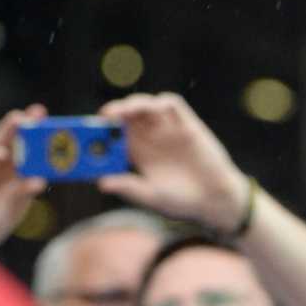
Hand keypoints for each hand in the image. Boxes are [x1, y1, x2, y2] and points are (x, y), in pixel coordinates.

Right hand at [0, 106, 46, 254]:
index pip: (27, 150)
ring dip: (6, 131)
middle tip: (38, 111)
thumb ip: (22, 194)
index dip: (39, 137)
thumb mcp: (10, 210)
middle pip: (12, 141)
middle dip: (24, 125)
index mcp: (12, 174)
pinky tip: (0, 153)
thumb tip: (40, 181)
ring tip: (20, 120)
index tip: (54, 125)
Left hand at [95, 93, 250, 232]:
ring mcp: (167, 129)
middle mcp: (150, 138)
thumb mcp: (151, 197)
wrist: (215, 200)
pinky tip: (154, 110)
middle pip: (126, 116)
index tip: (90, 132)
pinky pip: (172, 105)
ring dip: (133, 104)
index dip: (101, 130)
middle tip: (106, 117)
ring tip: (125, 111)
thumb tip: (101, 183)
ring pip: (145, 106)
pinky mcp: (186, 125)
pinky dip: (161, 102)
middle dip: (114, 113)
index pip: (113, 134)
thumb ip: (129, 188)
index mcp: (136, 154)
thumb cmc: (181, 202)